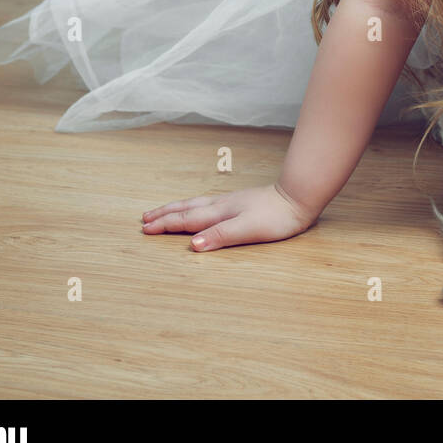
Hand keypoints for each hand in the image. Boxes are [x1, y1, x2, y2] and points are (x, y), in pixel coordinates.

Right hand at [142, 182, 319, 250]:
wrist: (298, 197)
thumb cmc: (276, 217)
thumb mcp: (248, 230)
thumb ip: (220, 236)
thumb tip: (193, 245)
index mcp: (220, 213)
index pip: (187, 220)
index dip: (166, 225)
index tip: (145, 229)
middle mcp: (221, 205)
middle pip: (187, 209)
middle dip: (165, 214)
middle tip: (144, 218)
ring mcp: (231, 202)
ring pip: (196, 204)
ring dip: (176, 208)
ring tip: (162, 210)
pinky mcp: (240, 202)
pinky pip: (207, 203)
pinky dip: (193, 206)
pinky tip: (198, 207)